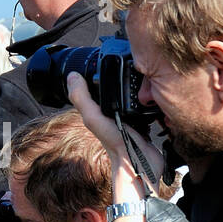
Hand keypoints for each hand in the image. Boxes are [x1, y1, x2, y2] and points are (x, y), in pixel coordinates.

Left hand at [67, 71, 162, 194]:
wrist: (139, 163)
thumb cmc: (116, 142)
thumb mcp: (94, 117)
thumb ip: (82, 98)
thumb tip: (71, 76)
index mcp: (99, 111)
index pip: (94, 86)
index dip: (95, 73)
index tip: (102, 58)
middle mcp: (113, 114)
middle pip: (115, 90)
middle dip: (120, 78)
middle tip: (128, 64)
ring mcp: (128, 119)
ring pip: (130, 97)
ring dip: (136, 89)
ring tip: (141, 77)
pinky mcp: (143, 123)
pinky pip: (145, 107)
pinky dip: (148, 101)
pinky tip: (151, 95)